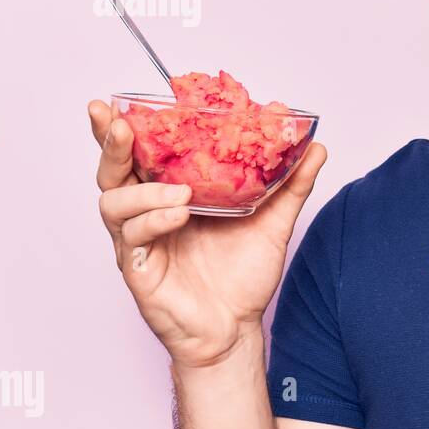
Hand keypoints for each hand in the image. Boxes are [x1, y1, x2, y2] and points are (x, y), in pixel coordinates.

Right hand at [89, 99, 327, 367]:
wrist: (237, 328)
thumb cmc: (242, 276)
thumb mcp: (273, 222)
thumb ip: (291, 184)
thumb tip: (317, 147)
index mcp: (171, 194)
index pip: (141, 153)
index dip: (123, 127)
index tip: (115, 100)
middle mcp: (148, 213)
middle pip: (113, 171)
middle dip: (111, 143)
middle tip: (116, 124)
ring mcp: (139, 241)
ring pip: (113, 202)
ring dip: (142, 190)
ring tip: (178, 190)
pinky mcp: (139, 269)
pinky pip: (133, 238)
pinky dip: (154, 220)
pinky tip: (178, 215)